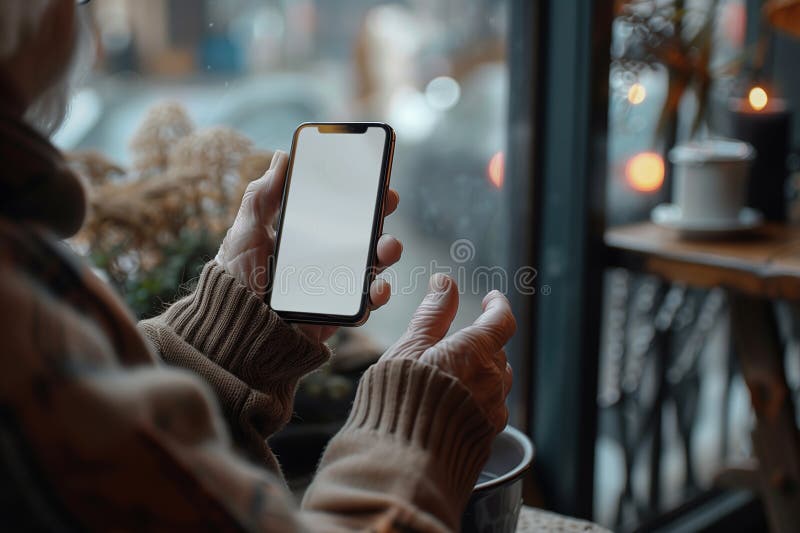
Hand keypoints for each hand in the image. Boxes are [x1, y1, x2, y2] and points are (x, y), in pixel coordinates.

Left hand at [215, 150, 402, 342]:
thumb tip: (282, 157)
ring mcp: (337, 284)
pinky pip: (366, 303)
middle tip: (388, 202)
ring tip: (387, 247)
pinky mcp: (339, 312)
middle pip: (365, 233)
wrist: (234, 326)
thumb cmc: (236, 276)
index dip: (364, 194)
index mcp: (309, 233)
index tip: (377, 179)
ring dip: (387, 252)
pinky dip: (377, 295)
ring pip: (373, 264)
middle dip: (382, 216)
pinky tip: (377, 287)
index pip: (343, 209)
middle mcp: (328, 256)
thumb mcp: (246, 230)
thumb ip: (263, 195)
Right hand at [379, 274, 514, 432]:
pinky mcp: (486, 436)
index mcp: (475, 352)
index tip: (491, 300)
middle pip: (498, 352)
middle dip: (482, 343)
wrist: (402, 458)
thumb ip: (432, 314)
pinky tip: (454, 406)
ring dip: (482, 374)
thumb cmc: (400, 398)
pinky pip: (490, 410)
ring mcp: (492, 411)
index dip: (498, 306)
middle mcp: (492, 380)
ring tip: (454, 377)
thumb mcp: (410, 347)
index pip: (501, 320)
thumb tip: (445, 283)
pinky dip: (478, 400)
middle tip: (458, 343)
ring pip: (497, 383)